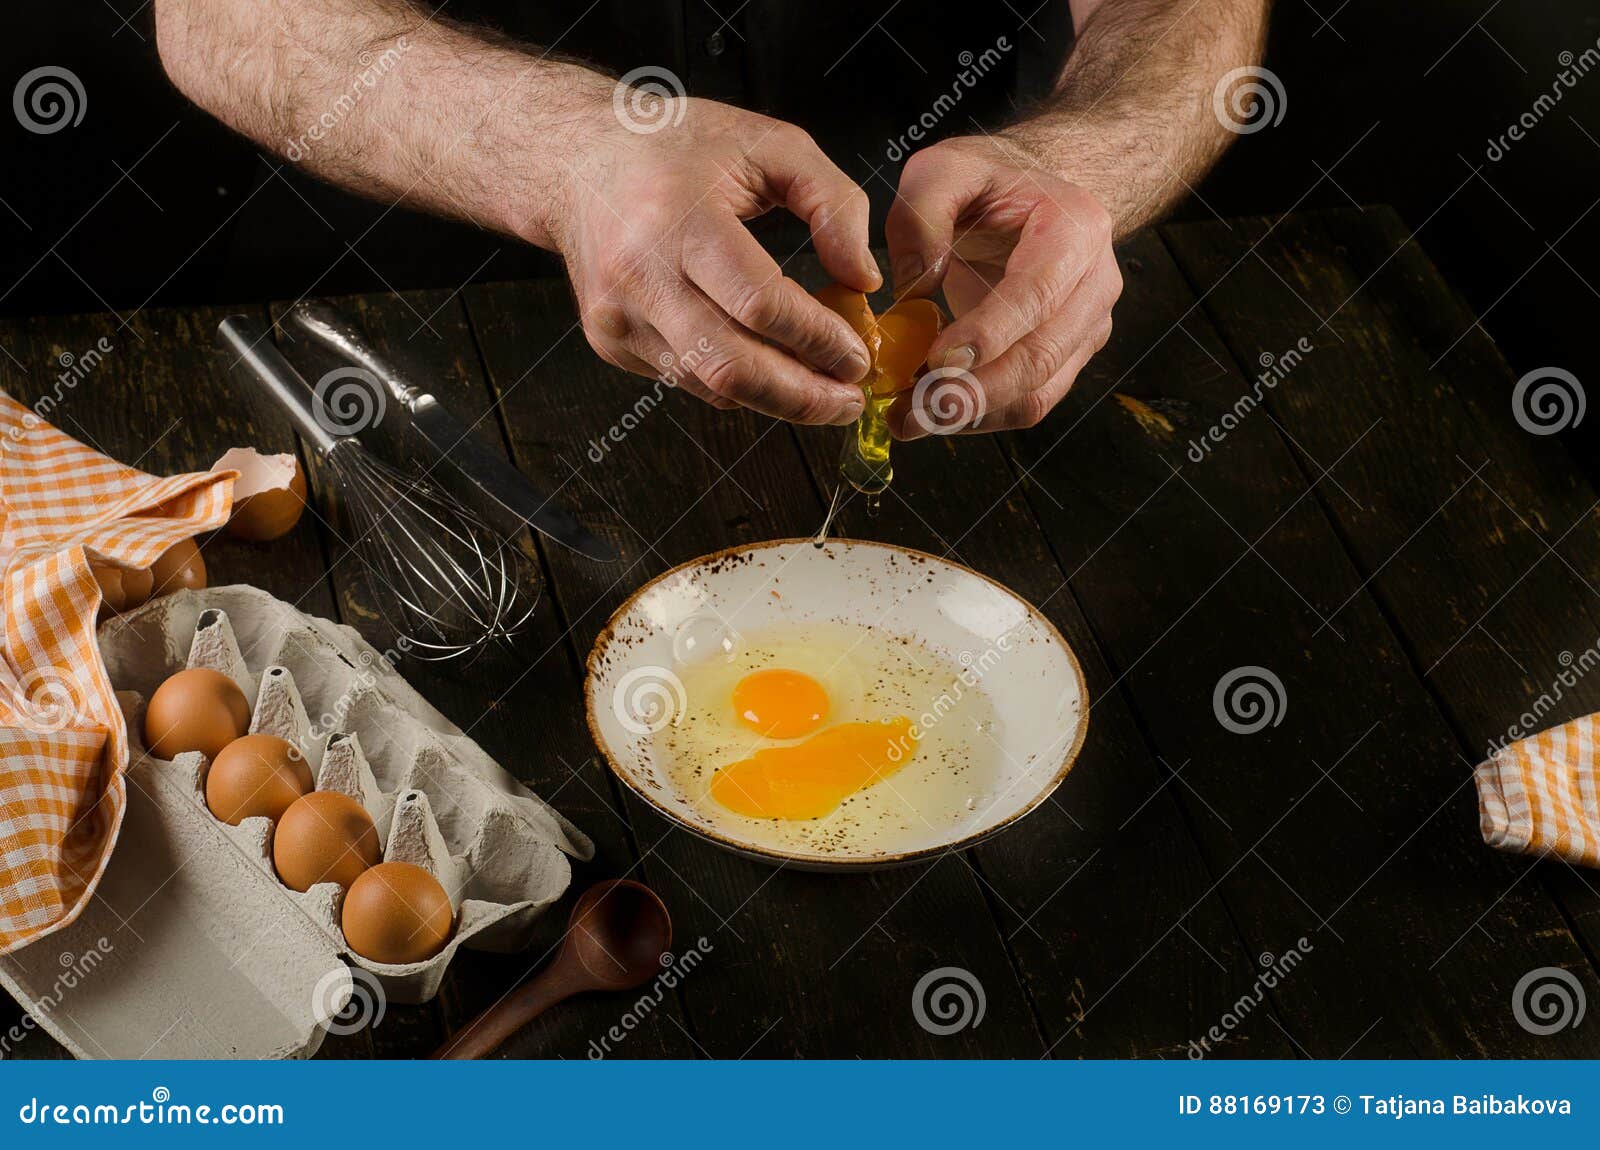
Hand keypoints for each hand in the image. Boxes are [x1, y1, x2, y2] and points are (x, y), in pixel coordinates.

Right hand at [552, 94, 880, 423]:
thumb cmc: (675, 147)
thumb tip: (863, 280)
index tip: (857, 355)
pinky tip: (768, 367)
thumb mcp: (770, 144)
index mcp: (677, 220)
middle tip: (848, 400)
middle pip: (732, 366)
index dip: (817, 339)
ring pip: (711, 385)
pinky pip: (688, 380)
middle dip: (802, 396)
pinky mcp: (609, 342)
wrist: (575, 161)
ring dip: (775, 399)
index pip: (760, 304)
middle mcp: (639, 276)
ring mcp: (618, 317)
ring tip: (822, 391)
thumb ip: (833, 201)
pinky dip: (737, 382)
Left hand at [884, 135, 1121, 437]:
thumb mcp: (945, 169)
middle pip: (1041, 357)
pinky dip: (979, 417)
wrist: (1033, 194)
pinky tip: (933, 413)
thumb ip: (922, 214)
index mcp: (1075, 229)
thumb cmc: (990, 180)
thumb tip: (914, 286)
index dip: (988, 333)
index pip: (1035, 294)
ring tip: (910, 420)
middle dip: (973, 393)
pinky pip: (1027, 403)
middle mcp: (1094, 284)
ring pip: (1038, 393)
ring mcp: (1086, 327)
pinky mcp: (1067, 359)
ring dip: (972, 416)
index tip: (935, 361)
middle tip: (912, 412)